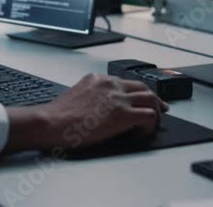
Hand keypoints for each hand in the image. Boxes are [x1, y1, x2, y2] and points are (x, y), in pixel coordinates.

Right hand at [2, 73, 167, 153]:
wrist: (51, 122)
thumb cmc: (57, 116)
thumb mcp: (77, 96)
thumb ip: (93, 97)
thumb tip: (103, 109)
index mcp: (98, 79)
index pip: (126, 83)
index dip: (137, 94)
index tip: (140, 101)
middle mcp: (111, 84)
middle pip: (143, 88)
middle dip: (154, 99)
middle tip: (161, 109)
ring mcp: (118, 98)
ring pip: (150, 99)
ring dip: (155, 111)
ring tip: (154, 123)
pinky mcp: (123, 115)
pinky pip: (149, 116)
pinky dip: (150, 125)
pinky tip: (142, 133)